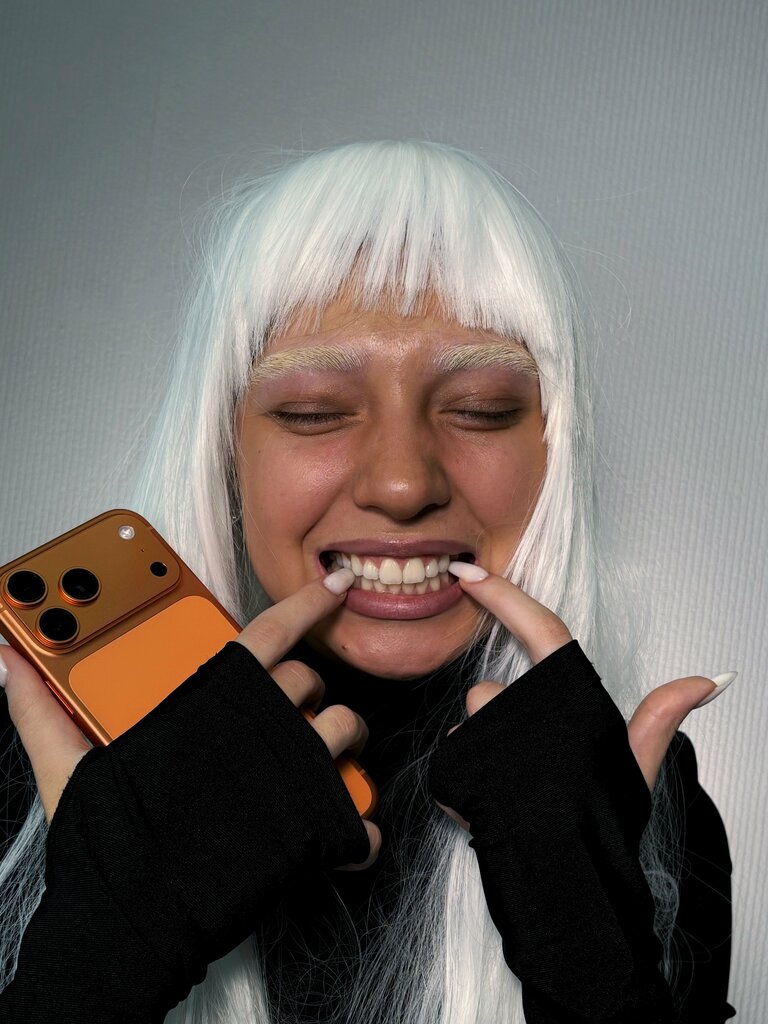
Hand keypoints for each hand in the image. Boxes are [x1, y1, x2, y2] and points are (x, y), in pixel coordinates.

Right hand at [0, 570, 378, 869]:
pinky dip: (356, 823)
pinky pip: (359, 814)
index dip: (306, 601)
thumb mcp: (67, 767)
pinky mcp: (314, 830)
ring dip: (342, 746)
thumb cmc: (108, 844)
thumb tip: (9, 664)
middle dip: (309, 694)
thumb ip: (44, 709)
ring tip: (321, 766)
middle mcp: (261, 727)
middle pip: (312, 682)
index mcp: (212, 700)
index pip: (271, 629)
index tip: (332, 584)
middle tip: (293, 717)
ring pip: (346, 731)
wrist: (132, 920)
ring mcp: (295, 775)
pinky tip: (337, 832)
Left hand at [434, 563, 720, 829]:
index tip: (468, 571)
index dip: (502, 593)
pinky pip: (451, 759)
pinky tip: (490, 807)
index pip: (539, 627)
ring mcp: (489, 737)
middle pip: (492, 692)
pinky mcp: (457, 765)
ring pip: (469, 724)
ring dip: (479, 751)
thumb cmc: (600, 823)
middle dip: (501, 722)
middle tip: (528, 768)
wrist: (566, 883)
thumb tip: (709, 680)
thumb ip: (660, 715)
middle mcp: (528, 710)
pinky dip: (463, 782)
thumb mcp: (635, 766)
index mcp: (570, 700)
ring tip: (511, 790)